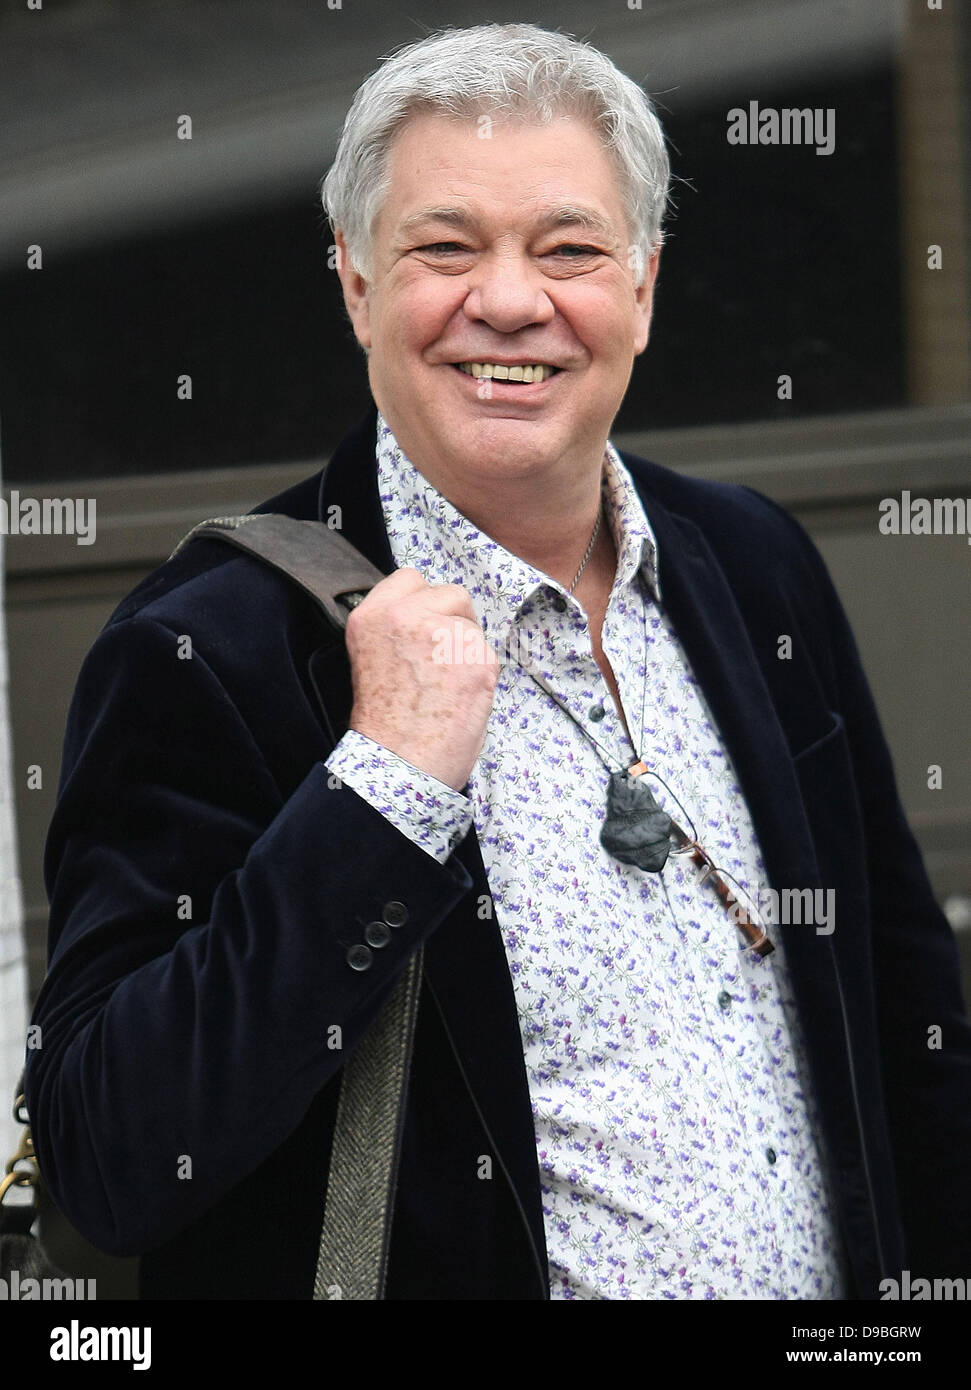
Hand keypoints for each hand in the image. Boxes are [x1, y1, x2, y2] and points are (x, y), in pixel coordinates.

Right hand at [344, 568, 498, 790]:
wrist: (398, 765)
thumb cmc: (385, 724)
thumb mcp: (370, 658)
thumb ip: (398, 629)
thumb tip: (433, 617)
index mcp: (372, 615)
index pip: (412, 578)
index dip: (424, 604)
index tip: (425, 627)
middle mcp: (407, 615)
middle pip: (452, 594)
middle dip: (454, 622)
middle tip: (440, 663)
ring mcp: (445, 634)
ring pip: (474, 628)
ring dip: (468, 653)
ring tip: (445, 689)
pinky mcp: (477, 658)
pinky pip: (490, 656)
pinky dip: (481, 678)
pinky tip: (460, 701)